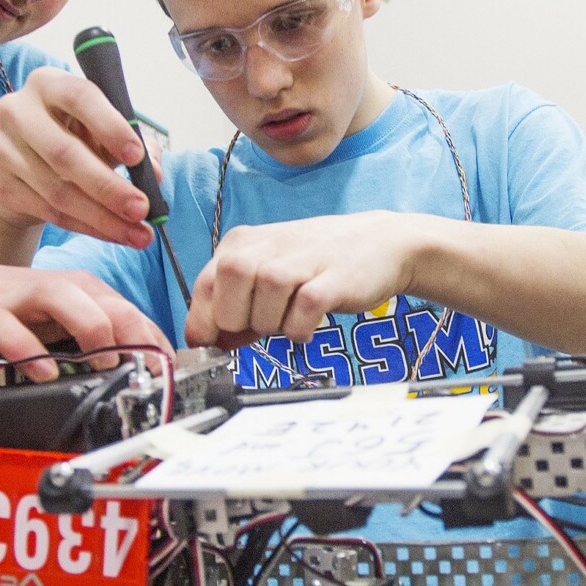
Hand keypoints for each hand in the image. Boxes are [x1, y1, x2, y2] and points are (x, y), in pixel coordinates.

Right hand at [0, 66, 156, 248]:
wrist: (23, 169)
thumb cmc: (72, 138)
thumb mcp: (101, 132)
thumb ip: (131, 145)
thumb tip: (152, 172)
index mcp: (48, 84)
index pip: (79, 97)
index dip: (110, 126)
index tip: (137, 157)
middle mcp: (17, 110)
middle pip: (64, 152)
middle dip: (109, 187)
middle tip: (141, 208)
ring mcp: (2, 149)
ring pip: (58, 191)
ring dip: (103, 217)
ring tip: (138, 233)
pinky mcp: (0, 186)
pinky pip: (50, 212)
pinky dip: (87, 227)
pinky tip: (112, 234)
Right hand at [0, 252, 168, 379]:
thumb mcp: (41, 319)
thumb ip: (79, 337)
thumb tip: (128, 369)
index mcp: (68, 290)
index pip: (124, 307)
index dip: (153, 337)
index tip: (172, 370)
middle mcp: (46, 288)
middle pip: (104, 298)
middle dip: (136, 332)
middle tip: (152, 367)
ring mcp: (13, 298)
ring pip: (63, 299)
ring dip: (94, 330)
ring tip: (109, 362)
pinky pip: (7, 328)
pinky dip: (29, 350)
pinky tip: (44, 371)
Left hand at [185, 213, 427, 349]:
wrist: (382, 243)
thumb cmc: (318, 263)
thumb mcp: (269, 274)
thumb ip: (236, 304)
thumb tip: (204, 341)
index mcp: (244, 242)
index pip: (204, 286)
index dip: (203, 323)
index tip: (212, 343)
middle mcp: (268, 246)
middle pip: (227, 294)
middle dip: (238, 322)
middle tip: (262, 323)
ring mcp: (302, 260)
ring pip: (263, 305)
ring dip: (272, 325)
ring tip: (290, 318)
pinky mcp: (332, 279)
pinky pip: (302, 313)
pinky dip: (300, 329)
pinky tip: (308, 324)